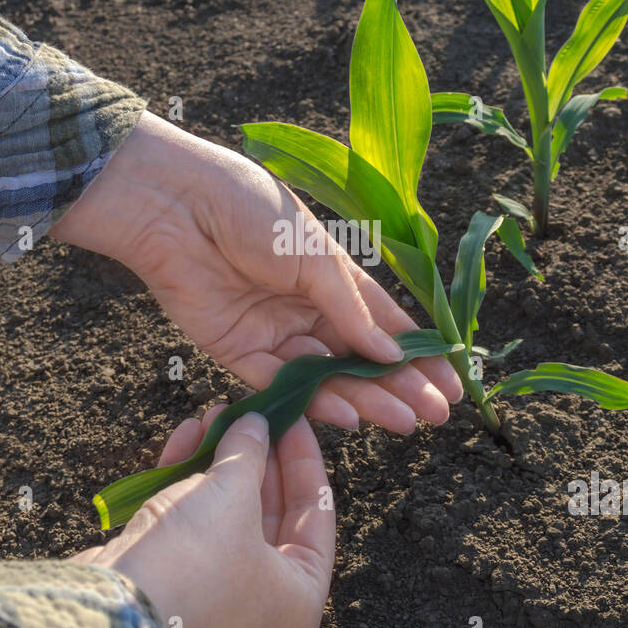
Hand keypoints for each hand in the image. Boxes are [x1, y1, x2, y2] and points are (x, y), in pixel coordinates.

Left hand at [50, 111, 462, 431]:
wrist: (175, 206)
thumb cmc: (251, 211)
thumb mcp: (314, 255)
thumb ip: (350, 309)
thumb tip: (392, 354)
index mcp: (331, 275)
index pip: (384, 323)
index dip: (418, 353)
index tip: (451, 383)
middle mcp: (305, 307)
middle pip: (359, 357)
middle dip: (399, 385)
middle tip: (434, 415)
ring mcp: (272, 331)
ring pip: (326, 377)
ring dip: (364, 398)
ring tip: (402, 421)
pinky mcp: (236, 350)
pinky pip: (281, 384)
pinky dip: (313, 401)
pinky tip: (348, 413)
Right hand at [72, 408, 334, 627]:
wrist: (109, 614)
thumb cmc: (193, 562)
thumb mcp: (233, 494)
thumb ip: (250, 453)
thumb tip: (256, 424)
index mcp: (299, 597)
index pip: (316, 514)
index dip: (303, 458)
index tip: (293, 416)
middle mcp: (263, 605)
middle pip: (270, 512)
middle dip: (256, 456)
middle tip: (251, 412)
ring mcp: (214, 597)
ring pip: (226, 515)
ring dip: (220, 463)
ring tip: (214, 414)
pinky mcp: (173, 584)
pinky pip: (192, 526)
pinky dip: (189, 483)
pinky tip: (186, 436)